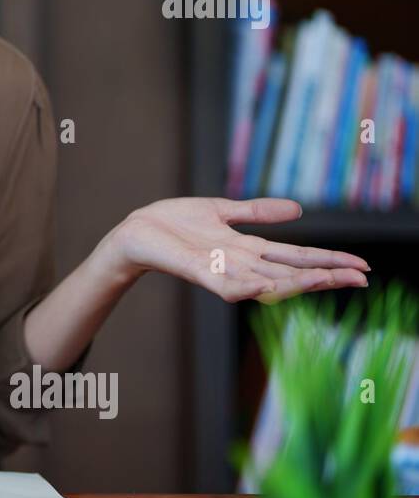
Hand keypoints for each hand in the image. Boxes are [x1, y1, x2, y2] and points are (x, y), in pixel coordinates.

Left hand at [104, 197, 368, 303]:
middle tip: (362, 277)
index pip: (296, 256)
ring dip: (296, 282)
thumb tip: (298, 210)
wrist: (135, 233)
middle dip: (325, 274)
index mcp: (247, 248)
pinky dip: (247, 287)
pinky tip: (267, 285)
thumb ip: (257, 212)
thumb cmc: (173, 224)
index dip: (328, 260)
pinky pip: (227, 286)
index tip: (361, 265)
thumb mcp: (222, 211)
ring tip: (327, 279)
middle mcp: (240, 264)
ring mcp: (221, 271)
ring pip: (266, 282)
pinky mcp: (199, 273)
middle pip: (290, 271)